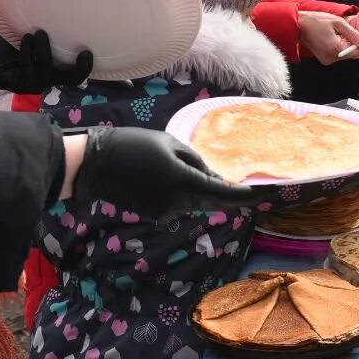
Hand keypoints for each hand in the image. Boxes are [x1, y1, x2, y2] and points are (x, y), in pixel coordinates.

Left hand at [0, 28, 91, 92]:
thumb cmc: (2, 37)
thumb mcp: (28, 28)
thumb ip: (45, 26)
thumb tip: (65, 5)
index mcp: (52, 65)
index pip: (75, 72)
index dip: (86, 66)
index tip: (89, 50)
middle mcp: (46, 77)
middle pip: (71, 80)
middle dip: (79, 69)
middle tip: (83, 52)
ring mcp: (33, 83)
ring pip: (50, 73)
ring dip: (46, 52)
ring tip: (38, 32)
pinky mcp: (19, 84)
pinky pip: (31, 72)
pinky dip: (29, 54)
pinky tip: (25, 38)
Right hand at [70, 127, 262, 213]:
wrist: (96, 163)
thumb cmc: (134, 145)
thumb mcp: (170, 144)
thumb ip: (196, 162)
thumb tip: (215, 177)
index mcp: (185, 182)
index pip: (223, 193)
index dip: (245, 195)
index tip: (261, 194)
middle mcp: (178, 203)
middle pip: (213, 203)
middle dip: (231, 198)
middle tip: (250, 191)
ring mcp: (165, 212)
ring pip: (196, 204)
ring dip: (206, 195)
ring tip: (210, 179)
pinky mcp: (155, 214)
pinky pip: (179, 205)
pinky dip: (185, 196)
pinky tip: (176, 181)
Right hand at [298, 11, 358, 65]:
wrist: (298, 25)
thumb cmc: (316, 21)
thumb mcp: (338, 23)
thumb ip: (354, 34)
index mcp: (334, 49)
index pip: (356, 52)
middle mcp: (331, 58)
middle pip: (352, 52)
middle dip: (357, 37)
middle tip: (357, 21)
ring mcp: (327, 60)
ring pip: (346, 52)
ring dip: (350, 39)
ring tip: (348, 24)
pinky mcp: (325, 59)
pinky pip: (339, 53)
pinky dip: (343, 43)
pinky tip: (340, 33)